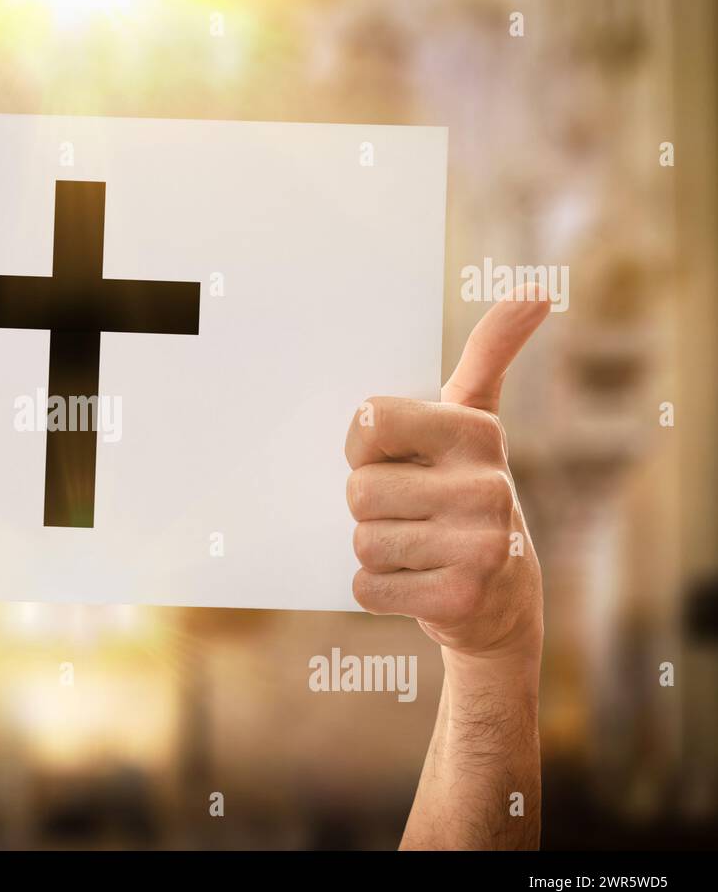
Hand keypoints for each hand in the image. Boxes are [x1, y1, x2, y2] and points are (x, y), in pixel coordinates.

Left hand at [345, 293, 546, 661]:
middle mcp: (487, 486)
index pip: (369, 421)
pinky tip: (419, 584)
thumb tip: (532, 289)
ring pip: (362, 540)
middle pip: (359, 489)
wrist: (500, 602)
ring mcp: (479, 547)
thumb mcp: (476, 424)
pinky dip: (379, 590)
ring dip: (377, 550)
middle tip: (415, 516)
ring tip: (421, 549)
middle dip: (371, 508)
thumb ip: (489, 356)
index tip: (397, 461)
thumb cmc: (466, 496)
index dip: (364, 449)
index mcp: (479, 433)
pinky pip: (365, 587)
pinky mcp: (458, 599)